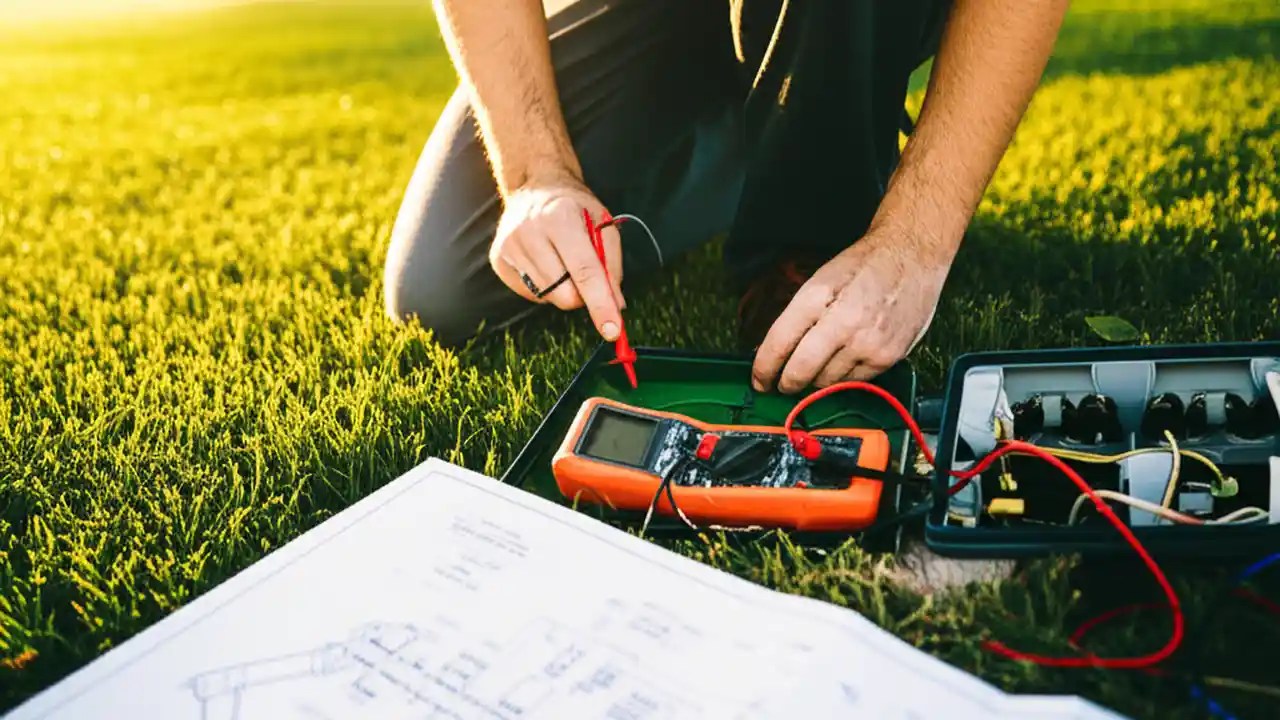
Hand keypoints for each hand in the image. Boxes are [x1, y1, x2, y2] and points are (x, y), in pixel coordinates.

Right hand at [490, 179, 625, 340]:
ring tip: (563, 260)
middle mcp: (529, 231)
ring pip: (548, 297)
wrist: (535, 187)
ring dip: (564, 289)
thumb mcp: (603, 224)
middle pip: (564, 293)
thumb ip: (612, 265)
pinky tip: (546, 263)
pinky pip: (531, 295)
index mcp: (560, 217)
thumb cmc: (574, 207)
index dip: (601, 304)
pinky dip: (546, 288)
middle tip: (586, 275)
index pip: (584, 271)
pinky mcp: (498, 260)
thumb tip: (616, 305)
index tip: (612, 330)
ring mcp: (509, 247)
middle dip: (582, 295)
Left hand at [750, 227, 949, 393]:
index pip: (780, 343)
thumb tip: (773, 352)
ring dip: (817, 380)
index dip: (764, 368)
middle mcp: (843, 322)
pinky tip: (844, 360)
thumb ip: (797, 316)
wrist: (913, 255)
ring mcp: (868, 343)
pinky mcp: (888, 357)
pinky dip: (843, 377)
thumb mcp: (821, 280)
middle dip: (787, 382)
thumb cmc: (863, 266)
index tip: (759, 380)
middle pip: (801, 371)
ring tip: (819, 365)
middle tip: (782, 384)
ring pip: (827, 382)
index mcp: (818, 297)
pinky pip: (854, 382)